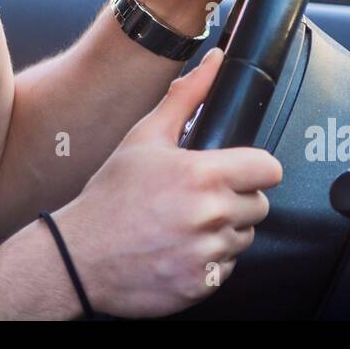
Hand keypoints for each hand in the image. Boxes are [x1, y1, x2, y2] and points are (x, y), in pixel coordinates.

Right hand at [52, 48, 281, 317]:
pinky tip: (179, 248)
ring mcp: (208, 254)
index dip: (254, 168)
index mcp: (204, 175)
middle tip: (198, 197)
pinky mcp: (203, 285)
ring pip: (243, 238)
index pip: (269, 170)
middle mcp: (211, 216)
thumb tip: (214, 63)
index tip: (237, 170)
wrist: (80, 256)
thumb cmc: (110, 197)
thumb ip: (186, 96)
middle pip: (259, 205)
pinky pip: (226, 268)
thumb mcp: (145, 137)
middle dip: (235, 199)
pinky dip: (208, 261)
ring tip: (184, 223)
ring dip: (222, 231)